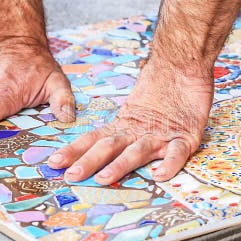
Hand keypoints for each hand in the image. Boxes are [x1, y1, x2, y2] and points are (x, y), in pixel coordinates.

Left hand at [47, 58, 213, 183]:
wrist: (185, 61)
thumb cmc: (163, 85)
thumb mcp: (136, 109)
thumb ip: (123, 126)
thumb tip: (100, 140)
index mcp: (125, 125)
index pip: (94, 139)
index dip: (75, 151)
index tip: (54, 163)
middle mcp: (139, 131)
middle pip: (110, 146)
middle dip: (89, 162)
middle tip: (71, 176)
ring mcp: (162, 134)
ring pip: (138, 151)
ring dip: (120, 165)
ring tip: (104, 178)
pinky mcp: (186, 136)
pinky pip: (177, 152)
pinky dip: (169, 164)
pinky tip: (159, 175)